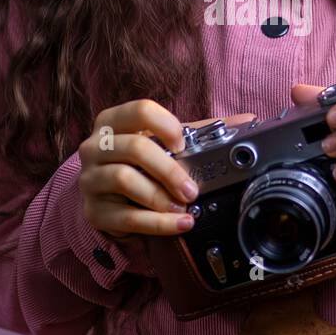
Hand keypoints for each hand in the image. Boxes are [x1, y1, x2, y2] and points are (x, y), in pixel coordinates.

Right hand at [78, 99, 255, 237]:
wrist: (112, 199)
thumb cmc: (140, 165)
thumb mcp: (165, 145)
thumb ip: (200, 132)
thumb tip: (245, 122)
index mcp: (112, 122)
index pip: (139, 111)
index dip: (166, 126)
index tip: (182, 143)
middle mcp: (95, 147)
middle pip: (134, 148)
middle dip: (169, 169)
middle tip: (192, 188)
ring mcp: (90, 180)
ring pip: (125, 180)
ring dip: (161, 196)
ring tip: (183, 206)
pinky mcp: (94, 212)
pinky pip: (127, 218)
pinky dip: (158, 223)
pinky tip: (179, 223)